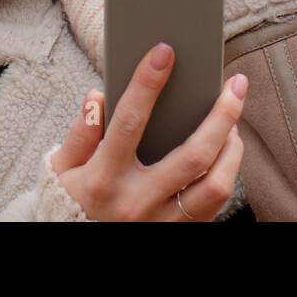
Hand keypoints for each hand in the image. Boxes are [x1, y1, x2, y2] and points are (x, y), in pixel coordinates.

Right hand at [50, 43, 246, 220]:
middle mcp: (136, 202)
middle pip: (194, 156)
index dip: (147, 84)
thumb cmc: (69, 203)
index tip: (164, 52)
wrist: (76, 243)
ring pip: (216, 186)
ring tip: (233, 121)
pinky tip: (225, 151)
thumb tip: (97, 97)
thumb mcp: (61, 170)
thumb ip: (80, 133)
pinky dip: (226, 174)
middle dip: (222, 115)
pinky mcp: (177, 234)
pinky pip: (215, 206)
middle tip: (235, 85)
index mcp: (103, 180)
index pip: (129, 123)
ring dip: (232, 149)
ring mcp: (161, 223)